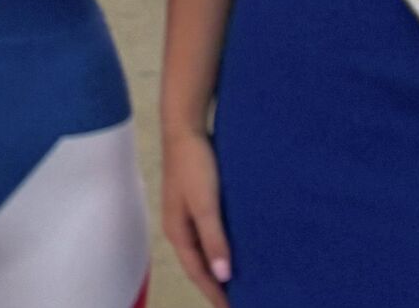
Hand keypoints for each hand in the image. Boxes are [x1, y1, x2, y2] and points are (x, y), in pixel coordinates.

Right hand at [162, 127, 233, 306]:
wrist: (185, 128)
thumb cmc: (194, 165)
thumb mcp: (205, 204)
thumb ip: (214, 239)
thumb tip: (223, 276)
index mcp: (177, 232)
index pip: (197, 272)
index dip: (215, 293)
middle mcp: (180, 227)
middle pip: (199, 264)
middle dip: (216, 284)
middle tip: (241, 299)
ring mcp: (187, 214)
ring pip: (204, 249)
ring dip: (219, 266)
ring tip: (241, 280)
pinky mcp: (197, 202)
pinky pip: (209, 234)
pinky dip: (221, 247)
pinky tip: (236, 247)